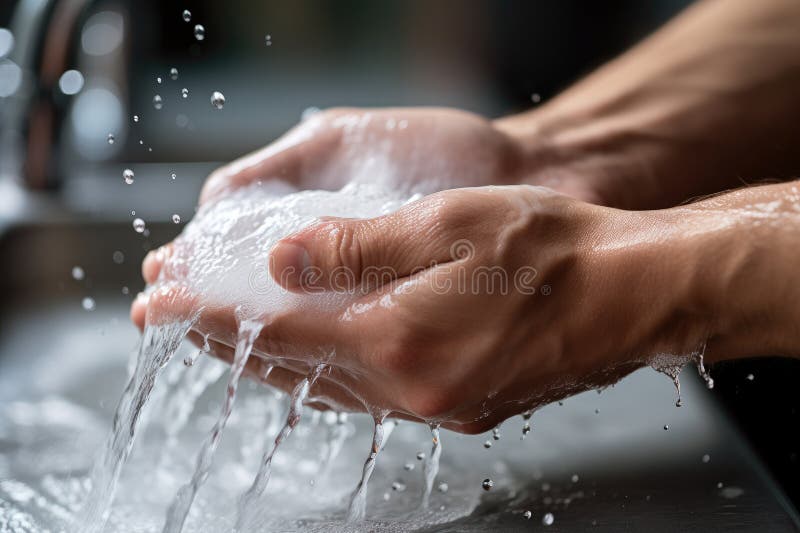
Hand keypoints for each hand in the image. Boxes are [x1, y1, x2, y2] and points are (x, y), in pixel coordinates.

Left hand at [134, 184, 735, 432]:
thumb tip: (283, 257)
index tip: (160, 302)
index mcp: (401, 339)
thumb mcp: (449, 223)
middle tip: (172, 317)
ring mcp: (436, 405)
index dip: (210, 316)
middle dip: (225, 342)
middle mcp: (411, 387)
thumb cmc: (554, 250)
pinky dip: (324, 374)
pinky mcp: (459, 407)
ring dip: (271, 362)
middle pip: (293, 370)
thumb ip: (358, 246)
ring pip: (327, 389)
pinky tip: (311, 356)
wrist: (632, 293)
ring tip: (226, 336)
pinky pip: (367, 396)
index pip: (278, 332)